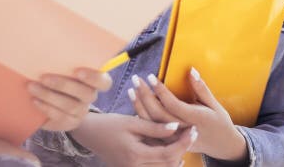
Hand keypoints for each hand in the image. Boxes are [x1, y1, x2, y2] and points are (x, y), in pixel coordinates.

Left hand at [28, 67, 111, 130]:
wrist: (54, 101)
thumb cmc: (59, 75)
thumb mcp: (63, 67)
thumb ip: (63, 60)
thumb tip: (48, 42)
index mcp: (95, 81)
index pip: (104, 82)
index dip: (94, 78)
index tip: (78, 71)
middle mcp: (90, 96)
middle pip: (86, 94)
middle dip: (64, 85)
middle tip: (44, 77)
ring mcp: (81, 111)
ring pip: (70, 106)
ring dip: (49, 96)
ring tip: (32, 87)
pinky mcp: (69, 122)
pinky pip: (60, 116)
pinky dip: (46, 107)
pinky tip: (34, 100)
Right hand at [69, 112, 196, 166]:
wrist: (90, 133)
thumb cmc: (110, 124)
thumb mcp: (132, 122)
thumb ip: (154, 127)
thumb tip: (176, 127)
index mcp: (136, 155)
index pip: (168, 153)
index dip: (183, 143)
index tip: (193, 130)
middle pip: (168, 164)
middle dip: (183, 149)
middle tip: (192, 133)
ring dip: (175, 156)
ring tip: (184, 140)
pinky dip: (165, 161)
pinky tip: (172, 152)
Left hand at [129, 67, 247, 161]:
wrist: (222, 146)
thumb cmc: (219, 122)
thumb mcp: (214, 104)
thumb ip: (201, 88)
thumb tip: (191, 70)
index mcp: (195, 119)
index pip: (172, 104)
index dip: (160, 90)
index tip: (150, 77)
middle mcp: (183, 130)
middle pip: (158, 113)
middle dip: (145, 95)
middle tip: (137, 79)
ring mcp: (175, 139)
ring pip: (152, 124)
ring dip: (140, 106)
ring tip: (132, 90)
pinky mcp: (170, 144)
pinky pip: (152, 132)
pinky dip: (142, 119)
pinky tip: (136, 106)